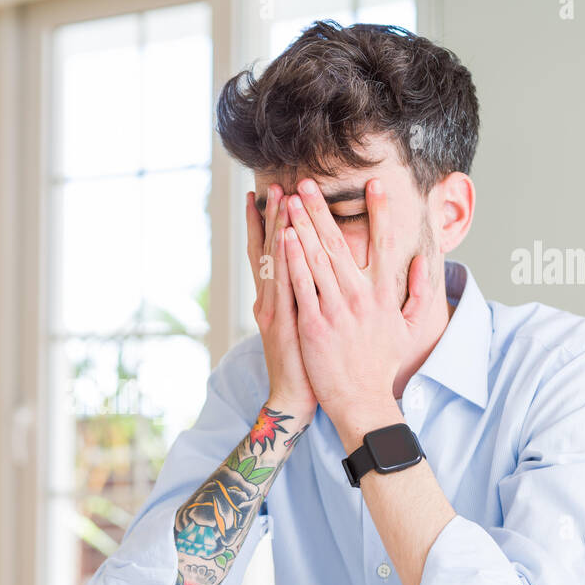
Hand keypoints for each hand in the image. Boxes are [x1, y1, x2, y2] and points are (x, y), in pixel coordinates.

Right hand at [247, 185, 316, 419]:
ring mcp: (274, 311)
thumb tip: (316, 273)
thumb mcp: (304, 326)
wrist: (295, 399)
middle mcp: (269, 300)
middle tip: (273, 185)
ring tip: (279, 198)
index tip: (271, 194)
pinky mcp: (284, 324)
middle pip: (268, 251)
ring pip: (275, 261)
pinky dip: (284, 260)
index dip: (269, 223)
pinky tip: (287, 237)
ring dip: (277, 227)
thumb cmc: (306, 364)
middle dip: (271, 217)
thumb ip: (305, 298)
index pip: (271, 253)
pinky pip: (285, 286)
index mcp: (276, 299)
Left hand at [282, 177, 437, 447]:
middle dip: (322, 210)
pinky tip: (284, 237)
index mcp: (384, 295)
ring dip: (303, 226)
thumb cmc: (382, 366)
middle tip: (309, 183)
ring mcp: (336, 309)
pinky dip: (293, 259)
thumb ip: (416, 294)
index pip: (385, 244)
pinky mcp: (313, 324)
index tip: (375, 185)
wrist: (362, 400)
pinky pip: (301, 285)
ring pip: (316, 258)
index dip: (380, 212)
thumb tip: (421, 264)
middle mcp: (361, 297)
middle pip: (339, 243)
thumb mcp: (408, 330)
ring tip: (291, 200)